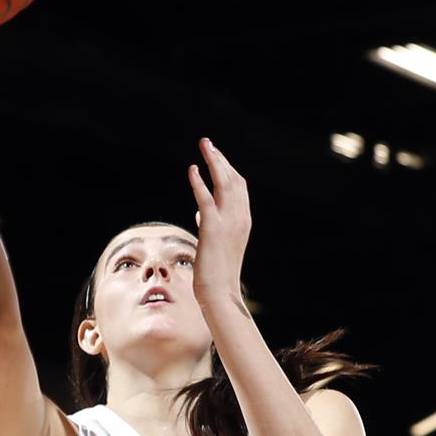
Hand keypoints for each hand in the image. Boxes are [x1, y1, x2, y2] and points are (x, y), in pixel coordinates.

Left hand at [186, 137, 250, 308]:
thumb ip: (210, 224)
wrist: (219, 292)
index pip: (239, 187)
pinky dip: (199, 182)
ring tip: (204, 146)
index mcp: (243, 220)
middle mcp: (240, 218)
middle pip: (234, 179)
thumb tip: (200, 212)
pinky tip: (192, 170)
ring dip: (213, 161)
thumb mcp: (216, 243)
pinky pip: (206, 198)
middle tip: (207, 143)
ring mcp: (228, 222)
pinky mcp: (212, 228)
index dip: (227, 169)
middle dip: (220, 159)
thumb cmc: (216, 272)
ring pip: (223, 183)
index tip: (215, 156)